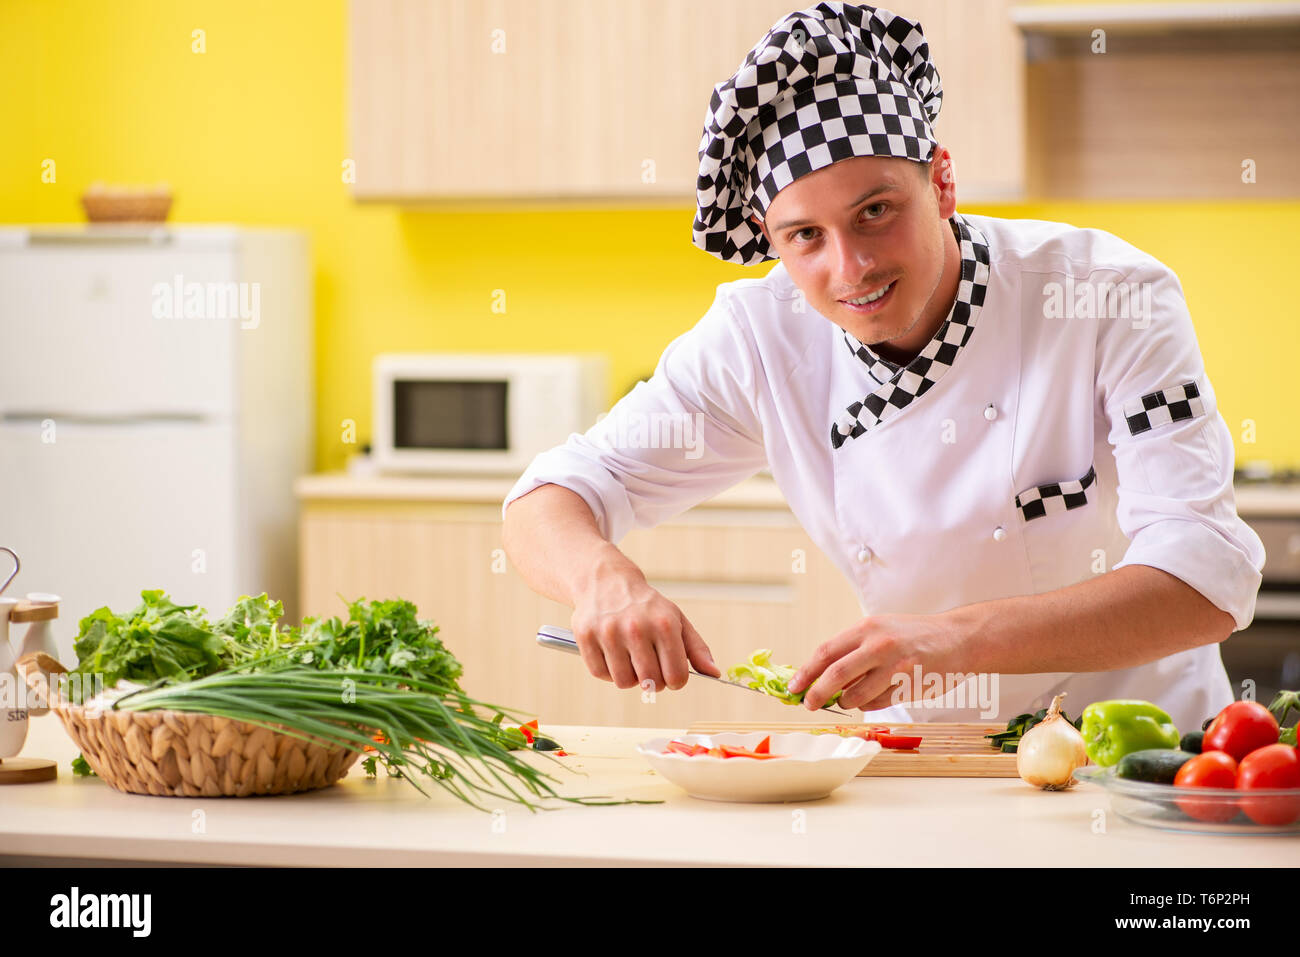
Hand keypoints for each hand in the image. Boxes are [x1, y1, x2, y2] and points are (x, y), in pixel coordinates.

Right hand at [570, 560, 720, 691]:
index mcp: (664, 624)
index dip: (675, 681)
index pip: (676, 676)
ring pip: (623, 682)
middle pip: (650, 683)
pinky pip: (600, 673)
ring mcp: (608, 632)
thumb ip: (697, 648)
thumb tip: (714, 673)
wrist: (607, 582)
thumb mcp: (676, 619)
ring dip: (629, 677)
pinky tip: (612, 654)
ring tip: (630, 658)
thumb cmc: (646, 606)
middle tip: (650, 667)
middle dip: (653, 681)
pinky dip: (607, 671)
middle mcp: (636, 628)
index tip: (671, 674)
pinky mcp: (585, 636)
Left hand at [787, 613, 964, 711]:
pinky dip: (869, 704)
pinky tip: (874, 695)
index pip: (826, 652)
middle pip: (836, 676)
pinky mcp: (909, 686)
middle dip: (817, 694)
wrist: (957, 639)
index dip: (806, 672)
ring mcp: (896, 667)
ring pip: (856, 696)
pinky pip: (877, 703)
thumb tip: (816, 674)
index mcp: (867, 628)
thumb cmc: (912, 635)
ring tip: (849, 698)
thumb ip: (852, 648)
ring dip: (847, 702)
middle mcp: (880, 645)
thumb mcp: (880, 629)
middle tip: (809, 704)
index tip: (794, 687)